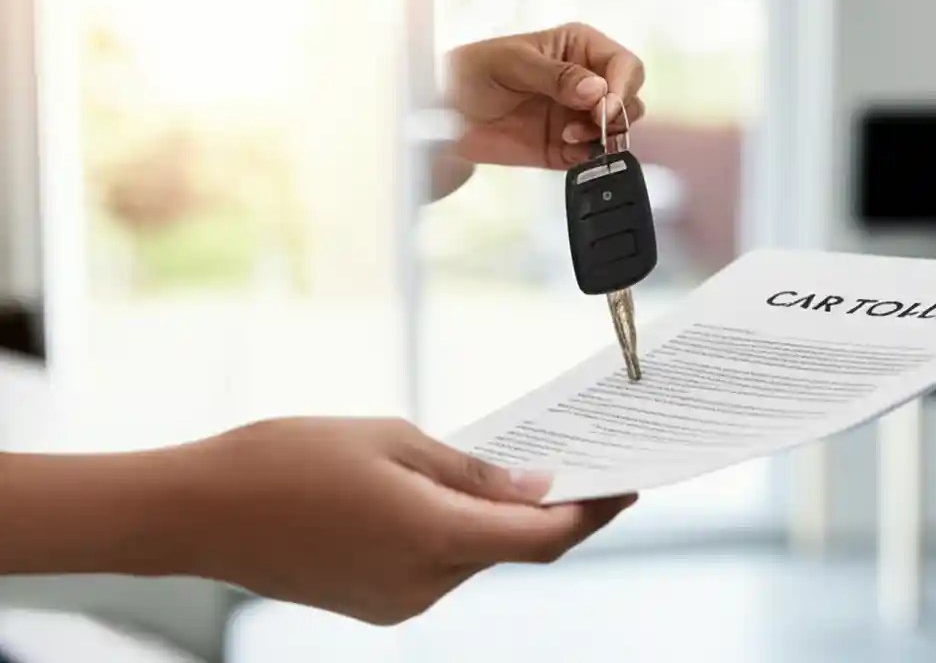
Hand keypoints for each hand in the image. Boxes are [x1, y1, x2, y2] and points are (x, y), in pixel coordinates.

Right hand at [0, 418, 635, 625]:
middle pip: (511, 549)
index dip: (593, 513)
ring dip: (495, 520)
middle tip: (572, 461)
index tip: (628, 486)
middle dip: (545, 510)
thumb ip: (472, 472)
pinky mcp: (375, 604)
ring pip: (474, 557)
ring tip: (506, 470)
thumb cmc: (288, 459)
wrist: (198, 512)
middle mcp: (425, 584)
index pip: (543, 538)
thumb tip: (537, 488)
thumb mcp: (392, 441)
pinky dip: (456, 534)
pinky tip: (448, 496)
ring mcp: (397, 602)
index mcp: (435, 537)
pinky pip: (437, 567)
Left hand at [446, 22, 645, 173]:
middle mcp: (586, 82)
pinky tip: (564, 149)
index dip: (623, 86)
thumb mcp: (512, 64)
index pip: (624, 65)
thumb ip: (556, 76)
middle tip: (588, 124)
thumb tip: (596, 91)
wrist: (444, 114)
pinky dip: (588, 157)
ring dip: (603, 137)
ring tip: (569, 136)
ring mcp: (578, 116)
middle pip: (631, 99)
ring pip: (619, 130)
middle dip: (616, 115)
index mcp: (579, 48)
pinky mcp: (567, 149)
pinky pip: (594, 157)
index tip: (606, 105)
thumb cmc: (472, 73)